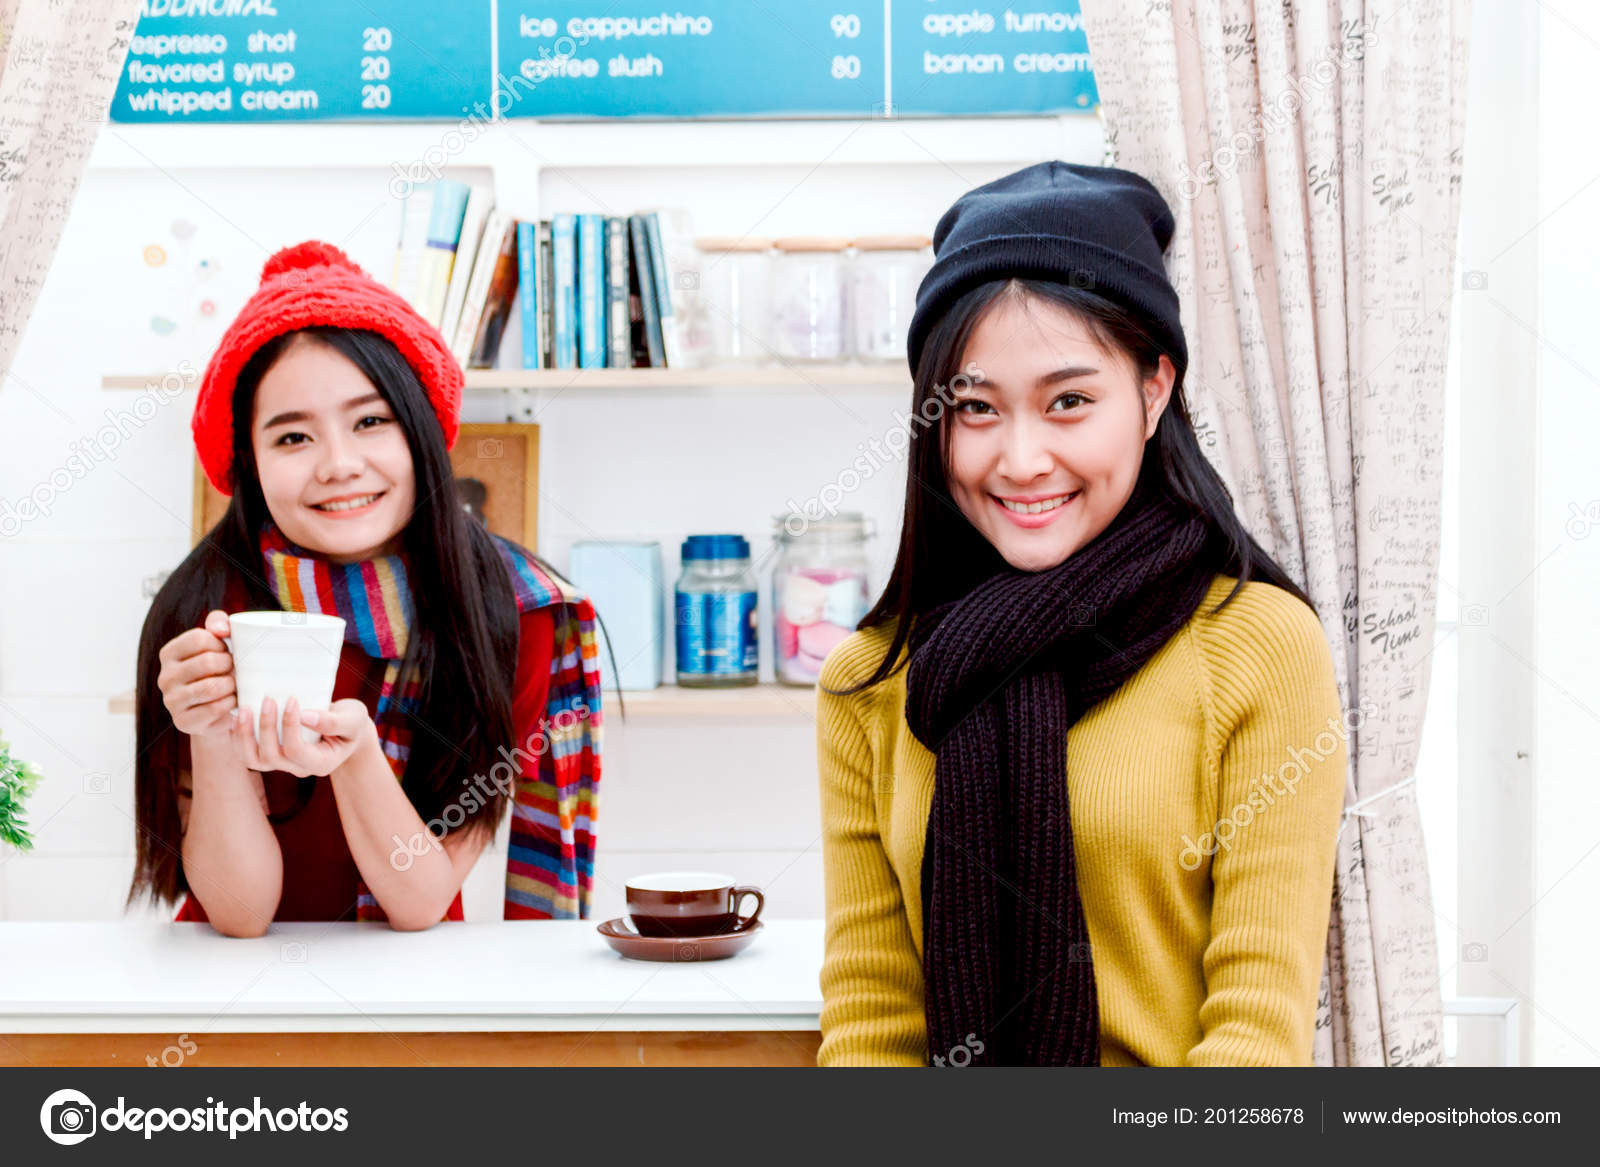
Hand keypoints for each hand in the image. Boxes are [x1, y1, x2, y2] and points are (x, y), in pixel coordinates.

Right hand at [157, 610, 236, 737]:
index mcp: (169, 653)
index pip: (200, 638)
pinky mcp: (183, 721)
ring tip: (234, 685)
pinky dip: (230, 703)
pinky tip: (232, 701)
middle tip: (234, 671)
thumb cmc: (219, 671)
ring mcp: (171, 701)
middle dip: (230, 665)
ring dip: (231, 685)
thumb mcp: (218, 643)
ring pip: (212, 687)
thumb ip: (219, 623)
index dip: (221, 644)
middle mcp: (165, 677)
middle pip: (207, 662)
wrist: (217, 711)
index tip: (226, 652)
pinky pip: (215, 708)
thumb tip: (221, 629)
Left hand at [232, 697, 375, 777]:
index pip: (296, 750)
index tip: (292, 700)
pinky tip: (238, 717)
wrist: (344, 729)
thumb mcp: (352, 719)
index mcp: (321, 763)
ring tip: (244, 710)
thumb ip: (332, 721)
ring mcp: (283, 764)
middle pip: (272, 756)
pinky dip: (238, 737)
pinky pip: (247, 754)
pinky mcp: (271, 755)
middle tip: (267, 699)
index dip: (289, 726)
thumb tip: (305, 716)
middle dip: (265, 727)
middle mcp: (299, 768)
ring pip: (254, 760)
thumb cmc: (351, 722)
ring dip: (245, 736)